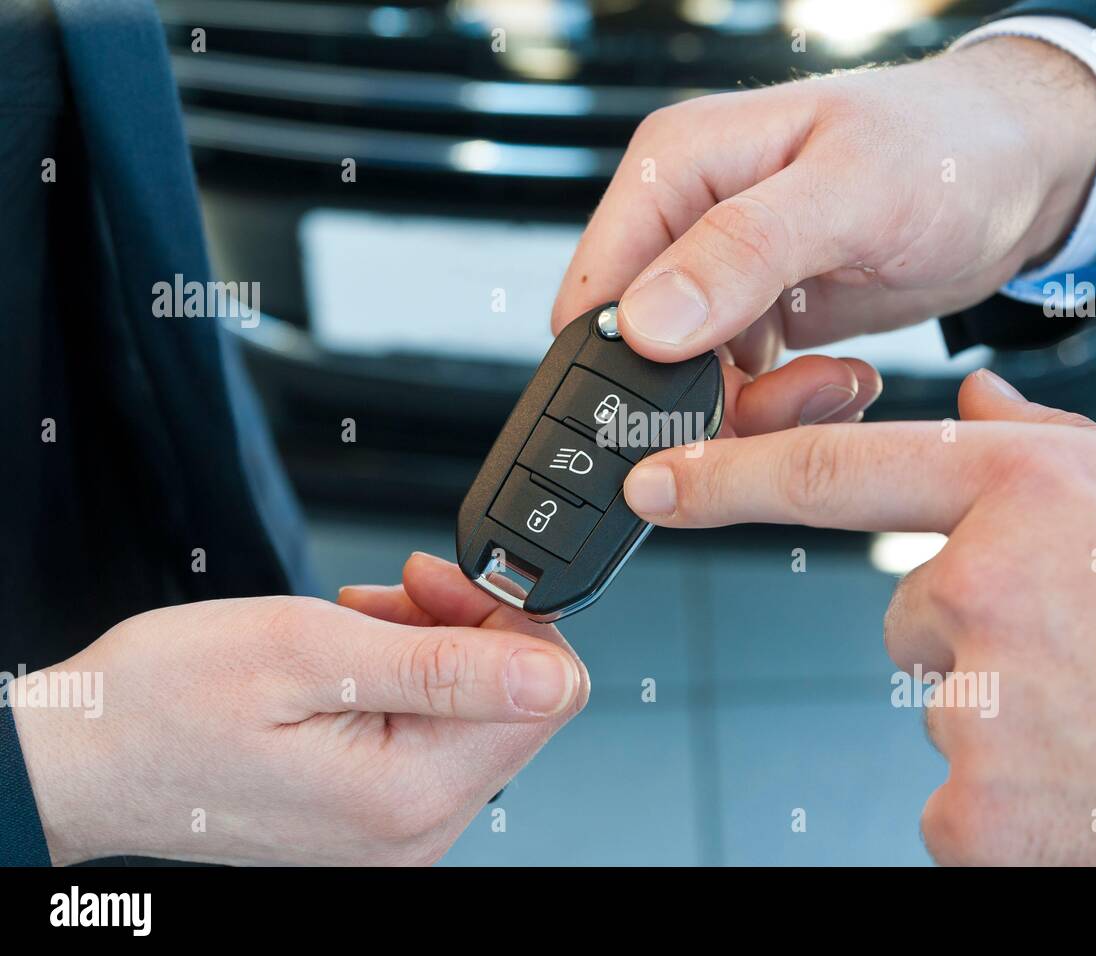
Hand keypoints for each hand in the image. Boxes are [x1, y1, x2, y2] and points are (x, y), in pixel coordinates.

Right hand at [12, 553, 587, 865]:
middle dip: (463, 629)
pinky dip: (405, 678)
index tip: (442, 586)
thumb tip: (552, 676)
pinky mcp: (376, 812)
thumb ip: (443, 667)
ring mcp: (397, 825)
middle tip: (390, 598)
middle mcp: (416, 826)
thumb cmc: (165, 703)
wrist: (86, 755)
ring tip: (356, 627)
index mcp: (410, 792)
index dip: (507, 620)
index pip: (545, 694)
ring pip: (474, 708)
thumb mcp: (311, 653)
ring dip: (429, 648)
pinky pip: (432, 731)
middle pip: (513, 701)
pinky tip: (355, 657)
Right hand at [553, 35, 1095, 401]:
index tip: (695, 409)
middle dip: (706, 403)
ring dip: (760, 414)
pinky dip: (787, 411)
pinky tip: (840, 383)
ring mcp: (724, 278)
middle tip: (785, 404)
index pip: (597, 293)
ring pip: (693, 388)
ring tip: (834, 385)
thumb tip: (648, 322)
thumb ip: (744, 251)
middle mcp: (689, 225)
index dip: (629, 368)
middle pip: (641, 357)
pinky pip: (743, 394)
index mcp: (680, 170)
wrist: (1022, 174)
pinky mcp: (762, 318)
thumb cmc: (951, 150)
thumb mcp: (852, 192)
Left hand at [620, 370, 1095, 863]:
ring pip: (940, 698)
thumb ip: (1051, 443)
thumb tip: (979, 398)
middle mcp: (983, 583)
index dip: (729, 473)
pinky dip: (1007, 792)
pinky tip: (1086, 775)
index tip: (656, 479)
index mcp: (1025, 490)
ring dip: (1002, 710)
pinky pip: (954, 791)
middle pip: (905, 610)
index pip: (835, 470)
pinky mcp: (972, 810)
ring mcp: (974, 702)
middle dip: (968, 628)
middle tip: (1077, 651)